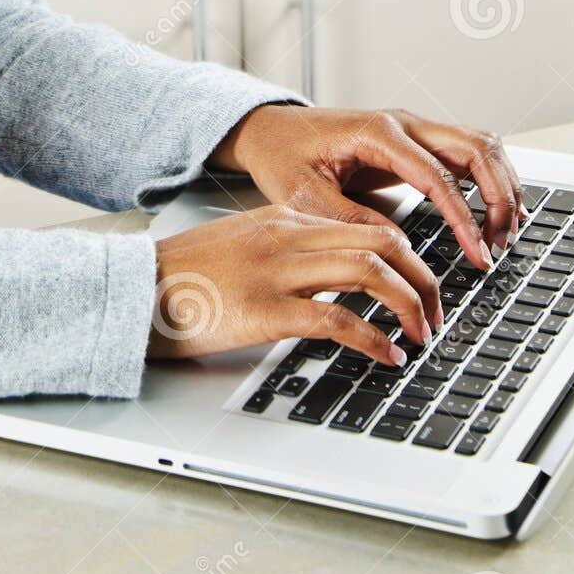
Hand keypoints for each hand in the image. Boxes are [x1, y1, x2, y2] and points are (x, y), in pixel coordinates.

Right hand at [148, 204, 438, 362]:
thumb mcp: (242, 247)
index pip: (368, 224)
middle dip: (424, 279)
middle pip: (383, 242)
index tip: (424, 285)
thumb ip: (287, 251)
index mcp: (283, 218)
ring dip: (410, 306)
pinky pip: (339, 320)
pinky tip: (387, 355)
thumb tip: (334, 283)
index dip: (410, 256)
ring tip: (422, 335)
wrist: (136, 288)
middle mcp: (287, 236)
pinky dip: (374, 340)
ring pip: (371, 272)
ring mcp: (277, 270)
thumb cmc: (183, 277)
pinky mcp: (265, 309)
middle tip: (437, 312)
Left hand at [211, 104, 522, 271]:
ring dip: (500, 184)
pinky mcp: (413, 141)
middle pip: (476, 147)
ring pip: (479, 145)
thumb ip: (350, 219)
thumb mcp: (304, 197)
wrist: (269, 131)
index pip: (438, 175)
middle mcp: (402, 123)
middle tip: (501, 242)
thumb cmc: (282, 155)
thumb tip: (397, 249)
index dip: (464, 217)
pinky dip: (486, 179)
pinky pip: (465, 152)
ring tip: (504, 231)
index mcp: (376, 133)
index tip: (478, 251)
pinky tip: (490, 212)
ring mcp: (412, 128)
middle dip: (498, 195)